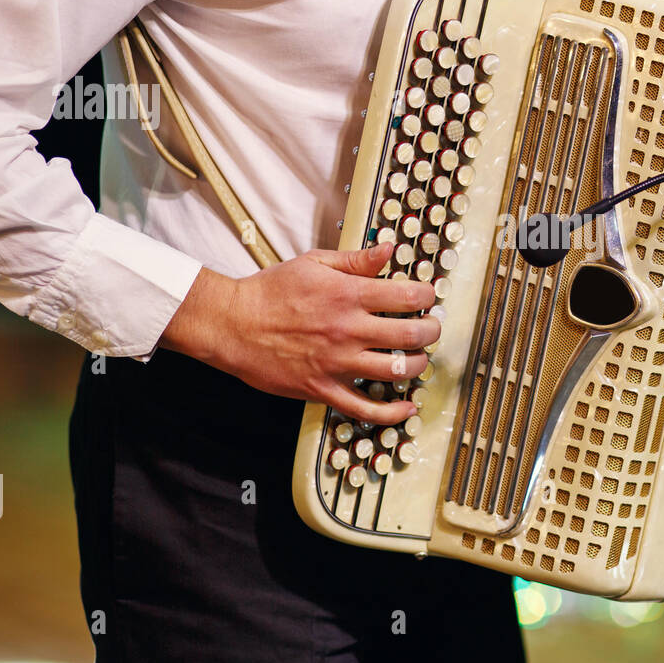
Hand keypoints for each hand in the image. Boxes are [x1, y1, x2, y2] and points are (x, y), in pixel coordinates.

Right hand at [160, 243, 438, 422]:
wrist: (232, 324)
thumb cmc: (270, 292)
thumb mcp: (314, 264)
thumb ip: (356, 260)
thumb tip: (388, 249)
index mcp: (348, 295)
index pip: (407, 297)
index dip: (427, 296)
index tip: (428, 297)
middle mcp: (348, 330)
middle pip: (411, 335)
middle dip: (431, 331)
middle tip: (431, 328)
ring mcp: (338, 363)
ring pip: (396, 370)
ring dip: (418, 365)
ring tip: (418, 358)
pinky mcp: (323, 389)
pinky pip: (365, 408)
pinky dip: (392, 413)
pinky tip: (406, 408)